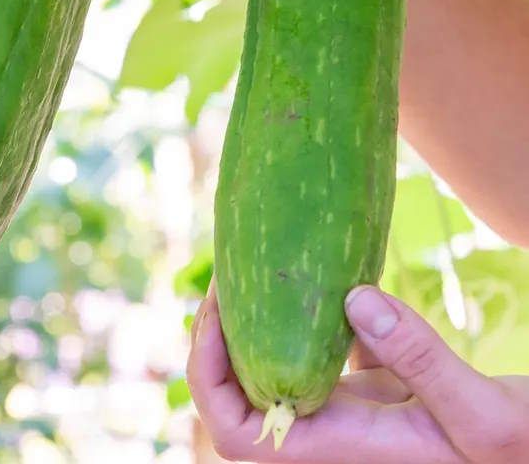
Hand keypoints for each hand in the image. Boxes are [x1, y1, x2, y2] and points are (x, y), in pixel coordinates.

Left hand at [189, 281, 528, 462]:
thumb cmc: (522, 451)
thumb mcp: (484, 416)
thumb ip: (420, 358)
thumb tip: (353, 297)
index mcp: (342, 451)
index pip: (238, 434)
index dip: (209, 377)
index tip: (216, 312)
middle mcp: (335, 432)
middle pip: (242, 397)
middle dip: (220, 338)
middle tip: (228, 272)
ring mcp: (353, 408)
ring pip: (277, 367)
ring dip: (256, 322)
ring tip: (254, 262)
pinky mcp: (379, 383)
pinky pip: (323, 346)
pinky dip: (309, 311)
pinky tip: (318, 267)